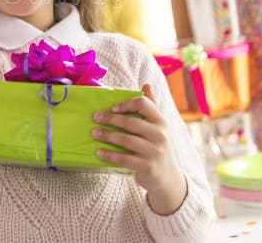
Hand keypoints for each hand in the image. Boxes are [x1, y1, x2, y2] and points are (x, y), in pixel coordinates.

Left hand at [91, 84, 187, 214]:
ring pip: (126, 140)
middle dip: (110, 119)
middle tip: (95, 117)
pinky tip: (99, 152)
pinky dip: (110, 154)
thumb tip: (146, 84)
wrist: (167, 177)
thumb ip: (151, 106)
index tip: (113, 107)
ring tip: (94, 133)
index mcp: (161, 121)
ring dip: (107, 135)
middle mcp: (160, 135)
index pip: (144, 104)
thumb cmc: (157, 146)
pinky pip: (124, 158)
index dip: (127, 104)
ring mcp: (155, 152)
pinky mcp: (147, 167)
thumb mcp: (158, 126)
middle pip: (131, 122)